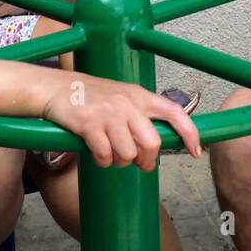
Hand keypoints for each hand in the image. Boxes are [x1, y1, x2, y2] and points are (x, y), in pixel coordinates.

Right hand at [41, 74, 202, 169]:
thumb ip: (140, 115)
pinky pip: (105, 156)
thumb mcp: (121, 96)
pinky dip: (102, 161)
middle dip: (145, 161)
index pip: (175, 112)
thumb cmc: (89, 96)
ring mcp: (108, 113)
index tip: (196, 151)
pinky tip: (96, 152)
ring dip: (119, 162)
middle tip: (136, 163)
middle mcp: (127, 102)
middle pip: (151, 144)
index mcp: (139, 95)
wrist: (54, 88)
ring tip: (110, 153)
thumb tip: (155, 144)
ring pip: (128, 154)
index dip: (190, 133)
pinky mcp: (89, 124)